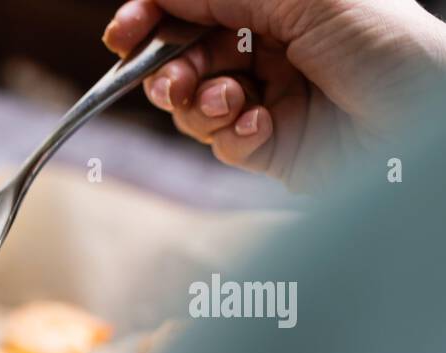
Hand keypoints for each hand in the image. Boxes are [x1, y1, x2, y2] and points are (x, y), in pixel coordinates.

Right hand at [103, 0, 445, 189]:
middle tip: (167, 81)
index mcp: (277, 5)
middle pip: (184, 58)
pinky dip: (230, 134)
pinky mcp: (270, 150)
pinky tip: (257, 125)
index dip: (152, 18)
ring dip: (195, 104)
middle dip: (165, 69)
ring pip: (193, 104)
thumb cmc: (386, 44)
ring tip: (220, 102)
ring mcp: (267, 100)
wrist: (428, 120)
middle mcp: (268, 50)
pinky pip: (222, 143)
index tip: (123, 33)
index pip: (194, 9)